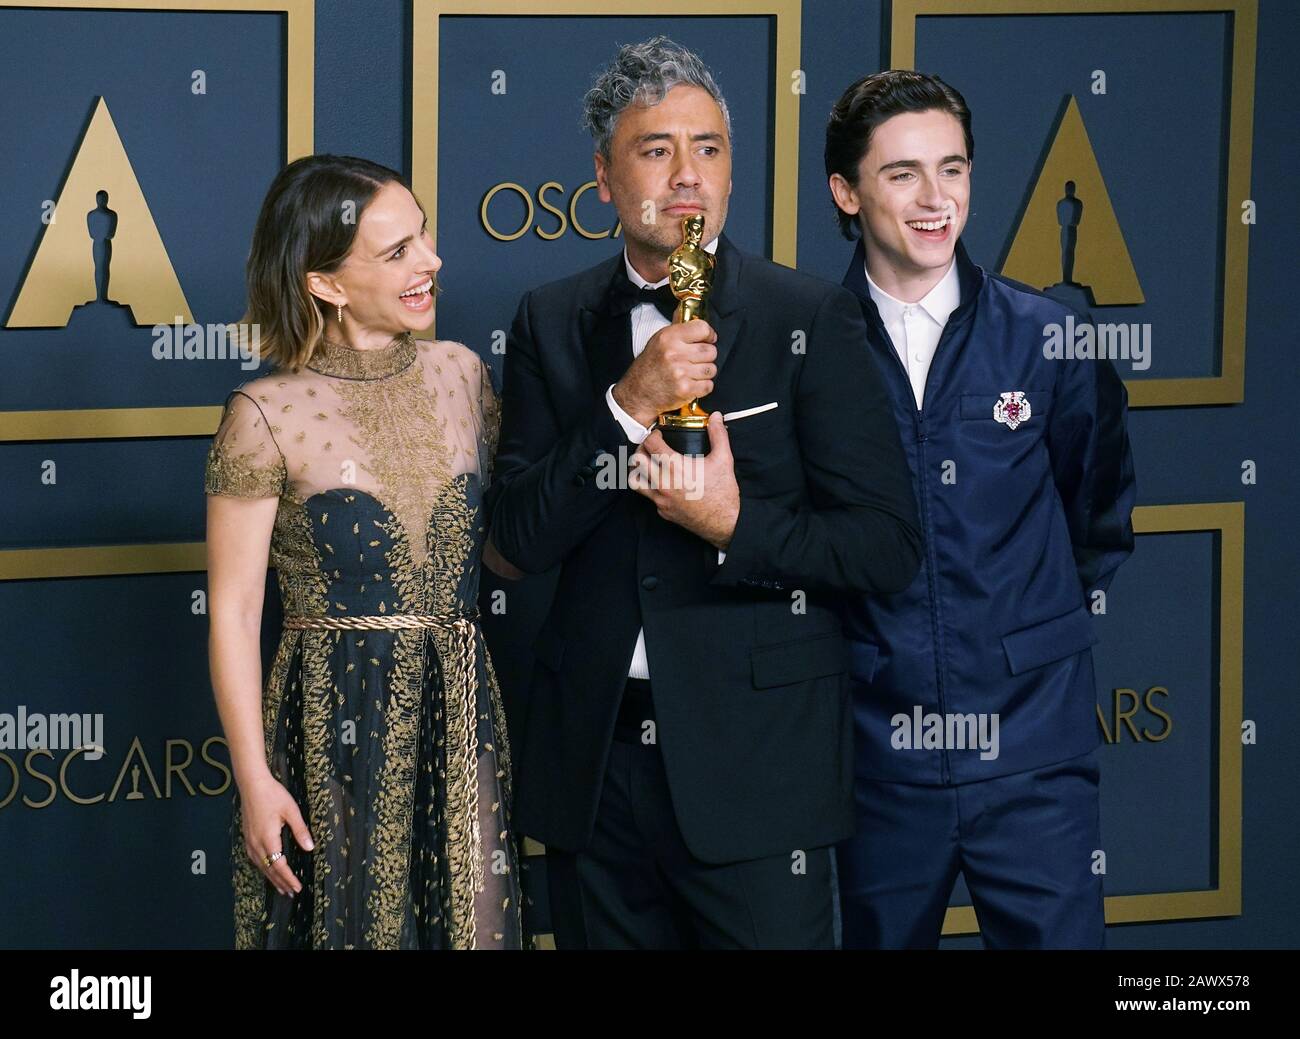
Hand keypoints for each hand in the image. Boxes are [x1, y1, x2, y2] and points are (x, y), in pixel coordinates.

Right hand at [239, 771, 313, 896]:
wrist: (252, 784)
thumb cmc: (273, 795)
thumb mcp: (291, 811)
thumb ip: (300, 831)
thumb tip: (309, 848)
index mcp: (268, 839)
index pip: (279, 866)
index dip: (288, 878)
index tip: (297, 887)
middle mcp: (256, 843)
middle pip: (269, 869)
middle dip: (280, 882)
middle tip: (291, 893)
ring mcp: (249, 840)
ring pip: (260, 865)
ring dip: (271, 877)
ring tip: (281, 887)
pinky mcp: (247, 836)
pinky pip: (255, 858)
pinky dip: (263, 868)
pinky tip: (267, 870)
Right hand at [612, 321, 717, 426]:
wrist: (638, 393)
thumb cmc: (649, 366)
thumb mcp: (658, 340)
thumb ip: (678, 328)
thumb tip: (693, 313)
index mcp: (668, 337)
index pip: (702, 328)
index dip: (709, 334)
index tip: (708, 339)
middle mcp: (674, 353)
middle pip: (710, 350)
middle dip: (707, 356)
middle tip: (696, 360)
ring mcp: (680, 372)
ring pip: (711, 369)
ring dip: (705, 372)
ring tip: (692, 373)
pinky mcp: (685, 389)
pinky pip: (708, 385)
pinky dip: (703, 387)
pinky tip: (691, 384)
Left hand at [631, 412, 739, 548]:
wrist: (725, 522)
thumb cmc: (723, 492)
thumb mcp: (724, 459)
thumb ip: (718, 435)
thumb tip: (716, 416)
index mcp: (675, 467)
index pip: (650, 444)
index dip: (652, 435)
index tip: (658, 435)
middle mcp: (663, 483)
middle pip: (636, 460)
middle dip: (641, 450)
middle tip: (651, 448)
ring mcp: (661, 499)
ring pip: (634, 481)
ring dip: (638, 470)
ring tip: (648, 465)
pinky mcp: (663, 511)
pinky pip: (649, 497)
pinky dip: (651, 488)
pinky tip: (663, 484)